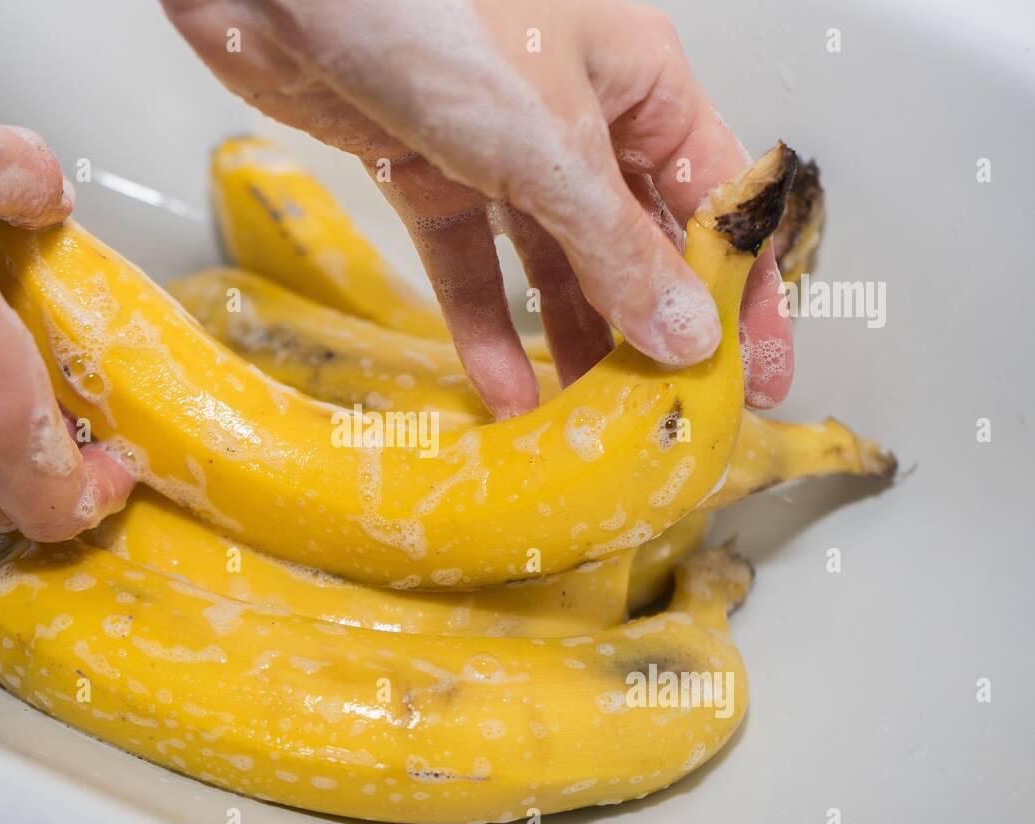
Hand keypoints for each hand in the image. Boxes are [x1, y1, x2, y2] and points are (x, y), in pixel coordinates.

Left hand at [164, 0, 792, 416]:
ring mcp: (500, 146)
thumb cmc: (431, 11)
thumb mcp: (548, 143)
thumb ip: (617, 248)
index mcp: (640, 80)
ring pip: (553, 262)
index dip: (743, 291)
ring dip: (572, 340)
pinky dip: (484, 325)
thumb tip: (686, 334)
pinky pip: (469, 263)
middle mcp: (577, 114)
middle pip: (635, 240)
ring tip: (594, 422)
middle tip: (672, 413)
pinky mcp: (427, 170)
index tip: (756, 371)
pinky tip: (506, 391)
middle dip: (654, 329)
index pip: (716, 200)